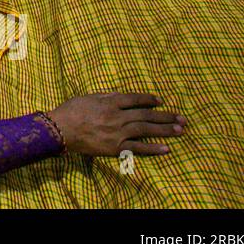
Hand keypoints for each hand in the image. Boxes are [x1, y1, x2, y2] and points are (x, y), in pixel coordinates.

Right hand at [47, 93, 185, 156]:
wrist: (61, 130)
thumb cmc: (72, 111)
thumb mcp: (89, 97)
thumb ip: (107, 96)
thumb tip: (123, 95)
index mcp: (111, 102)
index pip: (135, 99)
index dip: (149, 99)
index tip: (161, 100)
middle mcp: (117, 116)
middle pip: (146, 115)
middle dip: (165, 116)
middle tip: (182, 118)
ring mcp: (118, 133)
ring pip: (146, 130)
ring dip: (164, 130)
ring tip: (180, 130)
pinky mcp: (115, 147)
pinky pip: (137, 148)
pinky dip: (152, 148)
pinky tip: (166, 148)